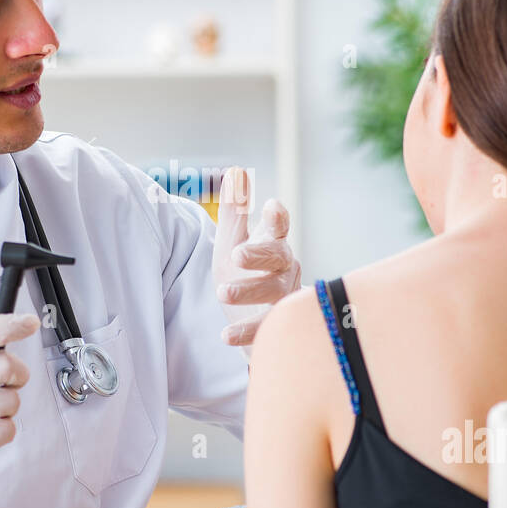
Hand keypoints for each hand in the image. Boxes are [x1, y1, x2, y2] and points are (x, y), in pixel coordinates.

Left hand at [211, 167, 301, 358]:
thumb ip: (235, 211)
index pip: (279, 226)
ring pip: (272, 291)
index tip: (271, 206)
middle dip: (259, 253)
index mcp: (273, 243)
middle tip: (237, 254)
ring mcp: (283, 296)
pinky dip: (246, 331)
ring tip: (222, 292)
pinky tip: (226, 336)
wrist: (254, 317)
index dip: (277, 217)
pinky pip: (265, 327)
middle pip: (277, 256)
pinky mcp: (276, 324)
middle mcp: (284, 267)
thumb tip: (236, 171)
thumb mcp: (233, 242)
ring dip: (249, 291)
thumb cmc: (245, 273)